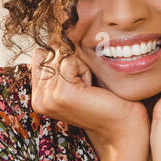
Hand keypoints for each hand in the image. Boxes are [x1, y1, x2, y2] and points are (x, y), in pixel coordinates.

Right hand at [30, 47, 146, 157]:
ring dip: (80, 66)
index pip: (40, 55)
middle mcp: (38, 100)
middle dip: (72, 62)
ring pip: (60, 55)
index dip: (64, 58)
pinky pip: (70, 61)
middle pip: (49, 53)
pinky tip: (91, 88)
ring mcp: (48, 98)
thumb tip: (56, 35)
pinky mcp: (62, 93)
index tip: (79, 80)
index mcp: (38, 97)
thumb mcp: (76, 80)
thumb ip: (59, 64)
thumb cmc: (105, 100)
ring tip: (89, 88)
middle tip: (86, 86)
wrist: (122, 125)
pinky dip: (85, 69)